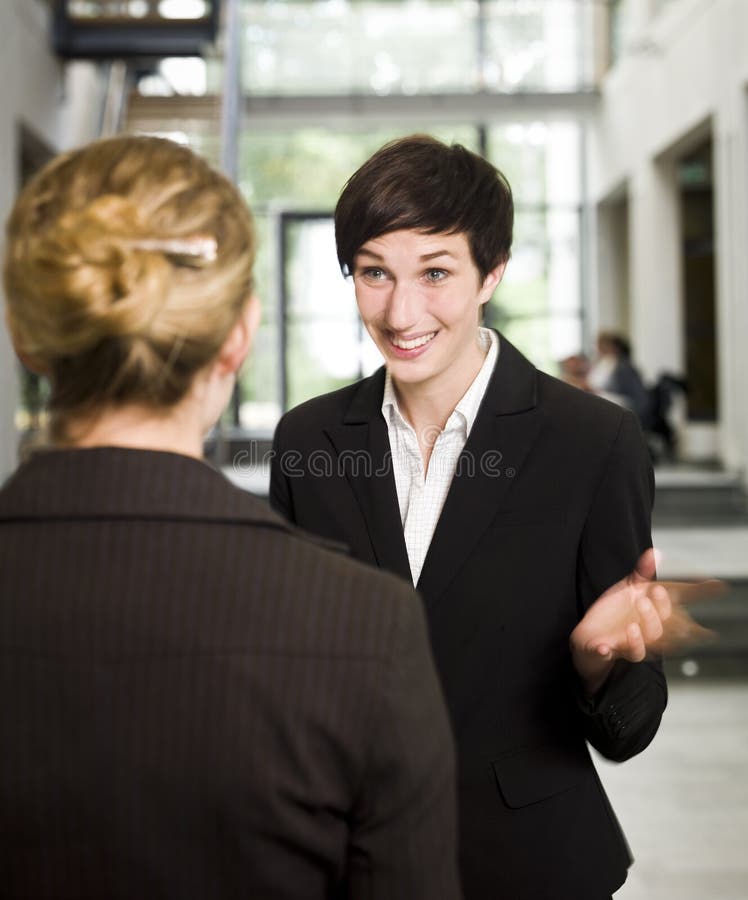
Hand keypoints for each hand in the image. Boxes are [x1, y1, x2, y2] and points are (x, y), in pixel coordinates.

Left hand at [570, 548, 722, 693]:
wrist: (590, 636)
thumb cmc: (614, 613)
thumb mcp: (627, 589)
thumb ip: (641, 574)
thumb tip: (654, 553)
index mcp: (655, 613)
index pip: (678, 604)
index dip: (698, 594)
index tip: (718, 586)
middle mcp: (648, 631)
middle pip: (665, 625)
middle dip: (664, 609)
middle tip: (657, 590)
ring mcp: (632, 643)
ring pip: (647, 641)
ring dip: (645, 626)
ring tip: (639, 606)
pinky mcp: (611, 651)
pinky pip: (613, 654)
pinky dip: (608, 650)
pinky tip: (606, 646)